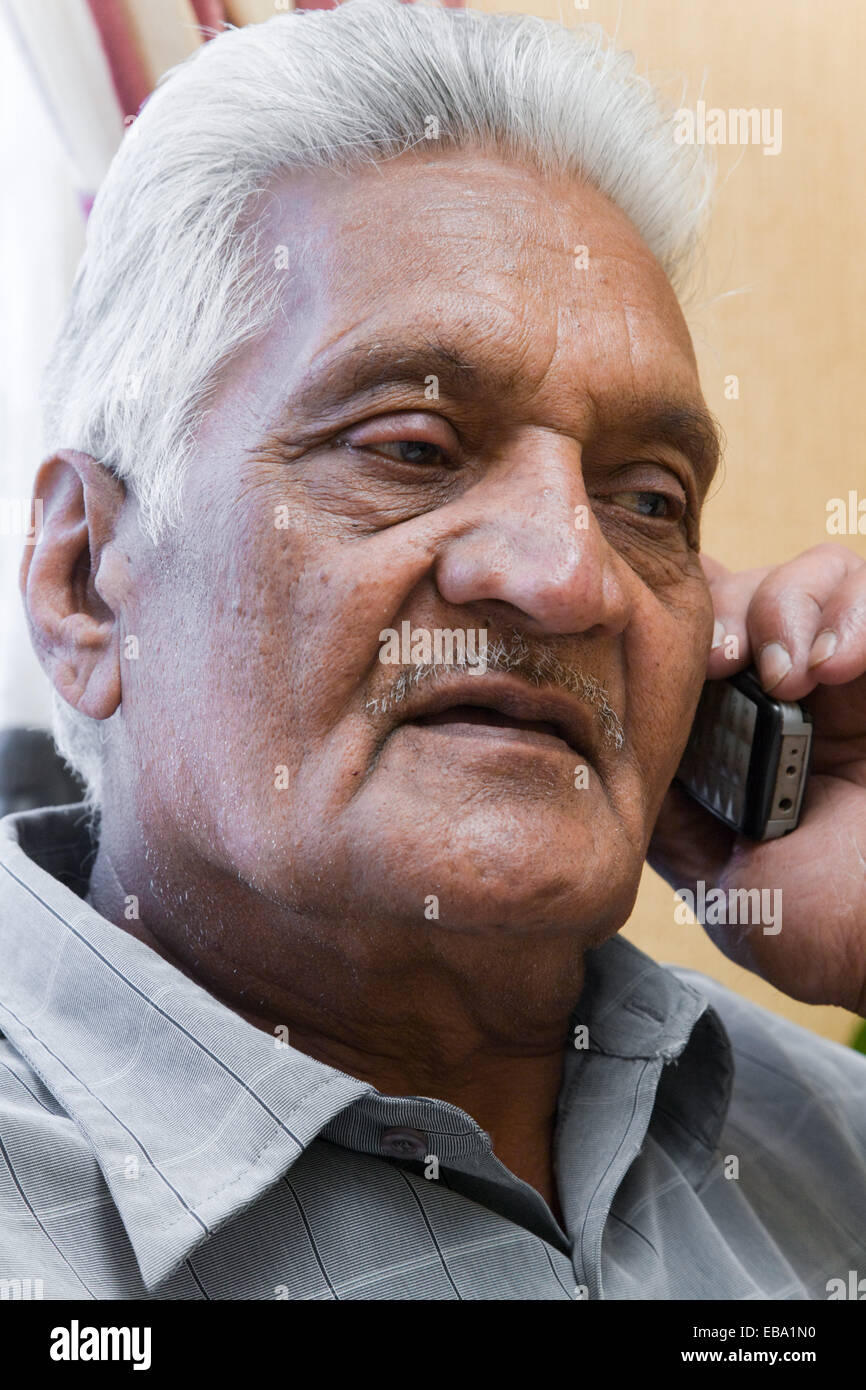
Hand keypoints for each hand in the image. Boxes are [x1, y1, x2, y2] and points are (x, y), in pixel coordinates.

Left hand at [647, 543, 865, 1014]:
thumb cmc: (821, 928)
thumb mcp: (715, 875)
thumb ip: (668, 808)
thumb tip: (608, 744)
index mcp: (741, 733)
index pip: (696, 635)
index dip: (674, 624)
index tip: (676, 663)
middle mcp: (795, 693)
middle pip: (743, 588)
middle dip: (723, 609)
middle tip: (721, 660)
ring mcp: (853, 679)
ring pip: (814, 573)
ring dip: (786, 607)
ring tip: (790, 676)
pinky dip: (854, 614)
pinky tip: (838, 668)